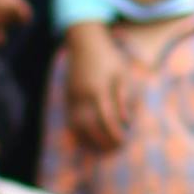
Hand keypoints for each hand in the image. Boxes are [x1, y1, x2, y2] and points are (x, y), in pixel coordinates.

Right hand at [57, 19, 137, 153]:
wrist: (85, 43)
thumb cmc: (108, 58)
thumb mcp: (122, 74)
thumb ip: (124, 97)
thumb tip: (126, 121)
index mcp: (99, 89)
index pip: (107, 119)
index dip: (114, 134)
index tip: (122, 142)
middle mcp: (82, 96)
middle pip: (89, 126)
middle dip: (101, 141)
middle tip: (113, 149)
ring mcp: (72, 97)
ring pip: (76, 125)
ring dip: (88, 139)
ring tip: (101, 147)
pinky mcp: (67, 97)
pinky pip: (70, 119)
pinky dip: (78, 131)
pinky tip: (88, 137)